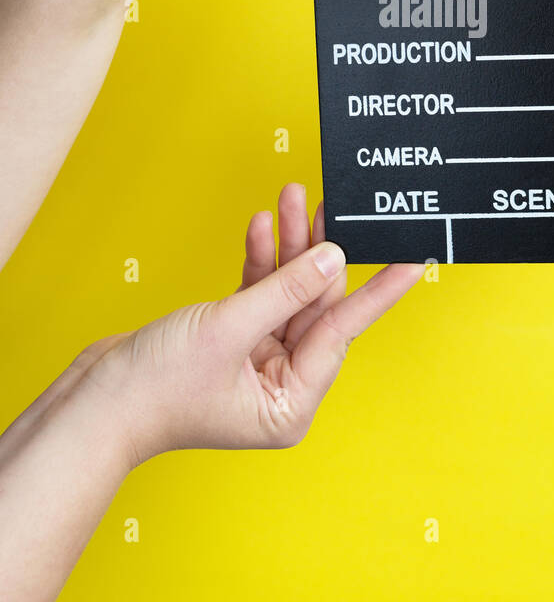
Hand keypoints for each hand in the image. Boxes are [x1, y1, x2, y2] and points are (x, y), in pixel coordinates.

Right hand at [75, 184, 423, 462]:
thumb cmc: (154, 388)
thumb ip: (285, 290)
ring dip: (288, 247)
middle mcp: (279, 385)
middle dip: (318, 252)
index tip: (413, 260)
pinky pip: (256, 294)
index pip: (343, 330)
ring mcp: (255, 361)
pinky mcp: (229, 340)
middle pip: (315, 306)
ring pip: (286, 293)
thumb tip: (333, 257)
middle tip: (329, 203)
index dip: (378, 289)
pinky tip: (263, 226)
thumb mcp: (230, 330)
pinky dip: (259, 261)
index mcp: (291, 404)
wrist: (93, 403)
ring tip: (293, 198)